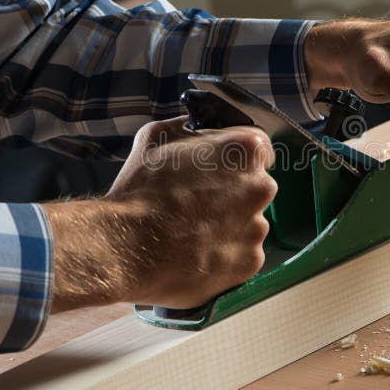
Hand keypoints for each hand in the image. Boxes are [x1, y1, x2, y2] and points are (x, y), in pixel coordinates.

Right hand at [44, 116, 276, 312]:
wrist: (129, 247)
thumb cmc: (142, 189)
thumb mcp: (157, 136)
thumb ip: (188, 127)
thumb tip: (197, 129)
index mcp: (245, 150)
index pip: (259, 147)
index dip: (237, 156)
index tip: (222, 167)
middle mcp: (261, 187)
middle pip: (256, 185)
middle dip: (234, 191)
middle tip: (200, 201)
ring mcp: (258, 227)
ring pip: (250, 221)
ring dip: (230, 224)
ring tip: (194, 230)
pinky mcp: (251, 261)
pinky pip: (243, 253)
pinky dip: (226, 253)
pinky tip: (198, 252)